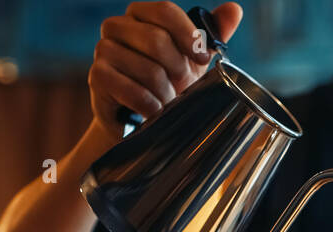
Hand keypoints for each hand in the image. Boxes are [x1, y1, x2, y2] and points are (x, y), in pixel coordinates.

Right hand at [89, 2, 243, 140]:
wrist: (137, 119)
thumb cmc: (167, 83)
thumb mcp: (191, 59)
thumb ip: (210, 34)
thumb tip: (234, 10)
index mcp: (139, 14)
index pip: (165, 11)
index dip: (188, 35)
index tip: (203, 58)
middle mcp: (116, 26)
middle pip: (156, 40)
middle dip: (178, 70)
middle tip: (182, 88)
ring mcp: (103, 50)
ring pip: (148, 69)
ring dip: (166, 93)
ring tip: (168, 103)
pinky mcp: (97, 77)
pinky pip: (131, 90)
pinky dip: (150, 106)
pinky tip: (154, 113)